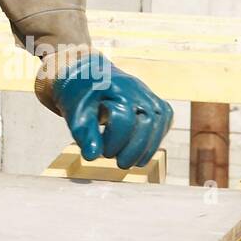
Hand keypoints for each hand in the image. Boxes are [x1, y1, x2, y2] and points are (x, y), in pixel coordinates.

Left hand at [52, 53, 172, 169]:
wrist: (89, 76)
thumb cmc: (80, 97)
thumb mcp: (76, 114)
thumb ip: (84, 134)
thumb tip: (92, 156)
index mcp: (113, 87)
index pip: (124, 118)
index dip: (115, 141)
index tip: (104, 154)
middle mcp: (135, 87)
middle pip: (148, 120)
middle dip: (136, 148)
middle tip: (121, 164)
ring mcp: (147, 92)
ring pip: (160, 120)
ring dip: (149, 147)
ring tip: (134, 162)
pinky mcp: (154, 100)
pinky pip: (164, 118)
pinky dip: (156, 137)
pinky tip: (143, 150)